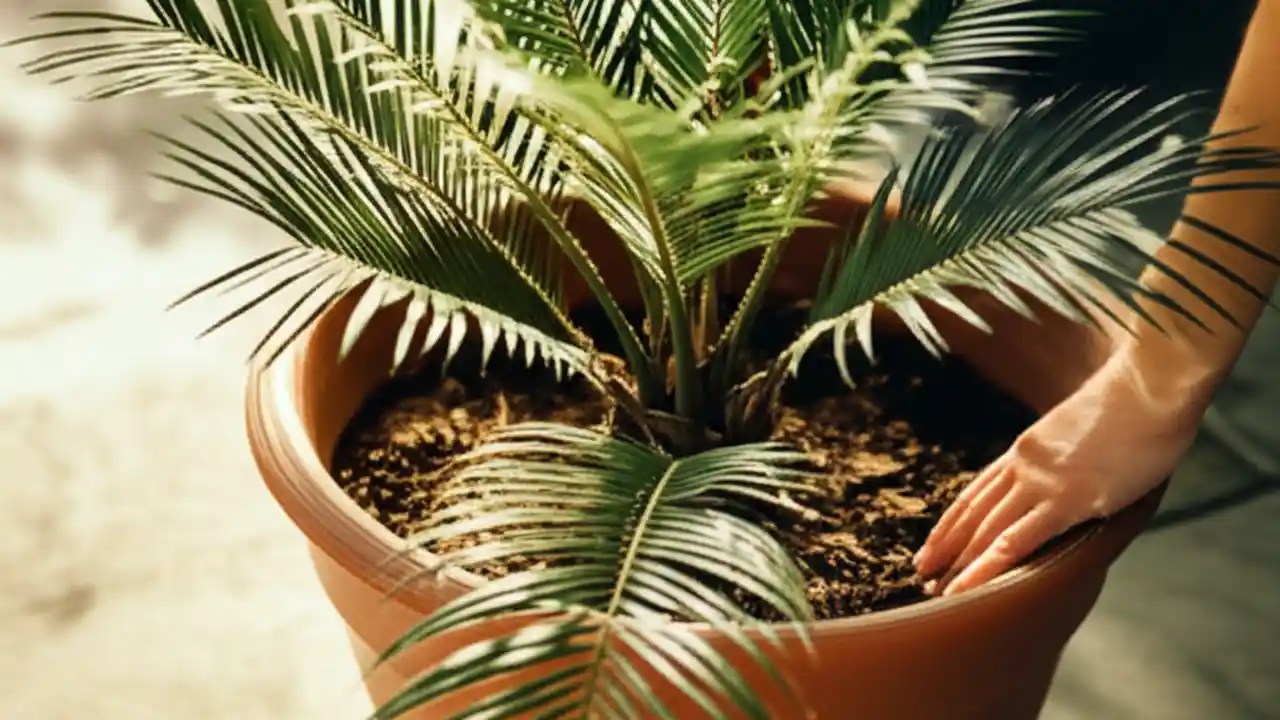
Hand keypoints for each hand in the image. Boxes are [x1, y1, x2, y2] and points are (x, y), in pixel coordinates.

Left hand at [913, 341, 1216, 595]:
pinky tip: (967, 589)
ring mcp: (1042, 484)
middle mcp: (1024, 466)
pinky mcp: (1067, 501)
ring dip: (957, 565)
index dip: (953, 522)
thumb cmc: (1139, 403)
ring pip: (985, 532)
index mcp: (1026, 448)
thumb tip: (1083, 469)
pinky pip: (1016, 542)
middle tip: (922, 575)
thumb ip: (1073, 453)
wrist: (1151, 383)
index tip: (935, 544)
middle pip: (972, 514)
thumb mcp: (1090, 428)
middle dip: (945, 548)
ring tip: (934, 591)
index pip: (977, 492)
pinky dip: (986, 570)